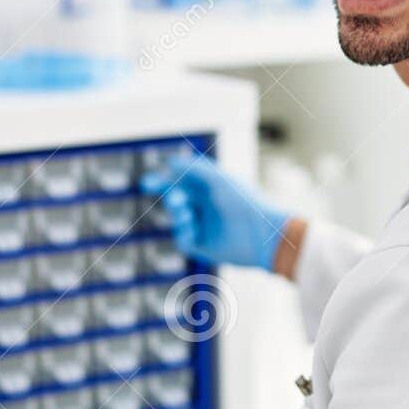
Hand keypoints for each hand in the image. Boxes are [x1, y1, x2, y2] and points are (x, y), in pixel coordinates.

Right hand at [139, 154, 293, 270]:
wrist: (262, 235)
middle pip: (177, 201)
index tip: (146, 182)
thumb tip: (170, 161)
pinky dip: (184, 233)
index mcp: (211, 189)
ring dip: (178, 215)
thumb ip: (193, 169)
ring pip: (178, 220)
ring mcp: (205, 227)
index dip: (163, 182)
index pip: (181, 183)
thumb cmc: (244, 202)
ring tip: (188, 214)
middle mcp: (207, 207)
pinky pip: (182, 239)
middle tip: (178, 201)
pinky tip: (194, 230)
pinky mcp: (204, 247)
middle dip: (172, 199)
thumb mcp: (218, 180)